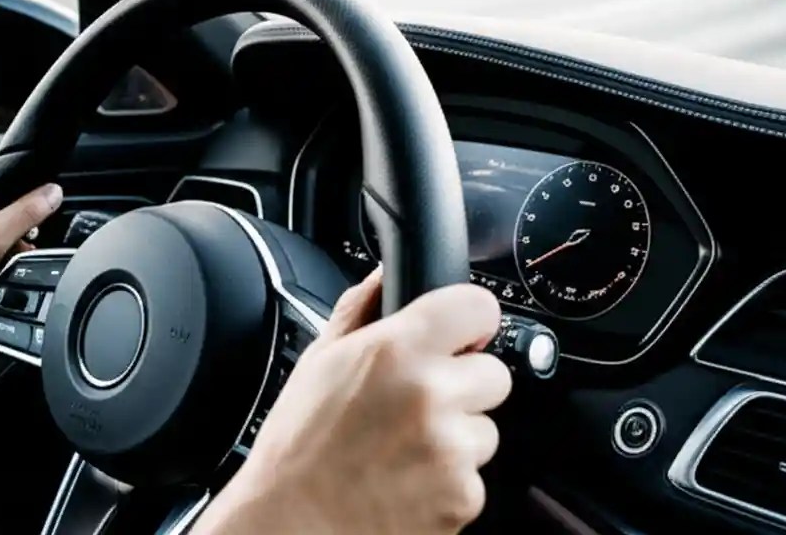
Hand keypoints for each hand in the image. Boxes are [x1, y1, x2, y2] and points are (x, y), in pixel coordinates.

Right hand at [194, 267, 511, 534]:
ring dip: (457, 437)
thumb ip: (361, 308)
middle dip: (463, 386)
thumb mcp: (319, 360)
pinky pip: (475, 477)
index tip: (458, 336)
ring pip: (486, 429)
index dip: (469, 322)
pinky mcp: (464, 497)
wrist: (292, 525)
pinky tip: (407, 481)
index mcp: (397, 350)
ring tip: (403, 449)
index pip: (478, 308)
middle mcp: (432, 395)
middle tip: (417, 405)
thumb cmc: (298, 446)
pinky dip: (449, 481)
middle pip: (494, 373)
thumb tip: (385, 274)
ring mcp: (452, 450)